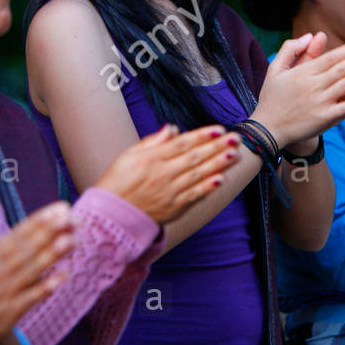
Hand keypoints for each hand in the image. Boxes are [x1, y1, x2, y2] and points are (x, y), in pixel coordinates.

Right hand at [0, 189, 73, 344]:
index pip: (19, 234)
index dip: (40, 221)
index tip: (59, 208)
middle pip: (29, 249)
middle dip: (52, 232)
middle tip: (73, 217)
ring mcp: (5, 294)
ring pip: (33, 270)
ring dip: (53, 255)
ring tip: (73, 239)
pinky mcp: (10, 314)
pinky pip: (33, 298)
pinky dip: (48, 286)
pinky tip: (65, 274)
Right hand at [96, 124, 240, 224]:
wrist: (109, 216)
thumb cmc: (117, 183)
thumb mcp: (127, 156)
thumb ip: (152, 141)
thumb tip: (172, 128)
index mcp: (151, 159)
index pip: (182, 144)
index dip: (202, 136)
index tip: (219, 129)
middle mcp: (162, 175)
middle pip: (195, 158)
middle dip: (217, 147)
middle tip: (236, 138)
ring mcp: (169, 192)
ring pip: (198, 175)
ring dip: (218, 164)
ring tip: (234, 155)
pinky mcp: (173, 208)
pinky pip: (193, 196)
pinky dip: (207, 188)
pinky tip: (221, 179)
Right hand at [252, 33, 344, 148]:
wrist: (268, 128)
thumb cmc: (272, 97)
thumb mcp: (275, 68)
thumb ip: (290, 49)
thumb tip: (311, 35)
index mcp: (303, 73)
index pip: (331, 58)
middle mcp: (313, 86)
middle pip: (342, 70)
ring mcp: (319, 103)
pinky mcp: (323, 119)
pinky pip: (344, 110)